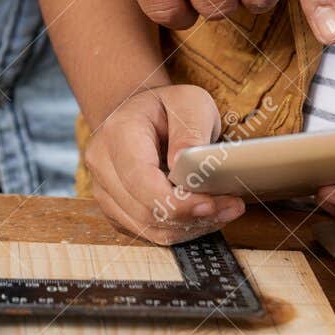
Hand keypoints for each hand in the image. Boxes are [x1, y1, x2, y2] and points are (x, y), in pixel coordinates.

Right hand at [83, 84, 246, 244]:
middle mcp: (102, 165)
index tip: (211, 203)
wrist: (140, 115)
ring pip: (149, 228)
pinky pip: (149, 232)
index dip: (175, 201)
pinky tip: (203, 214)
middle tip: (232, 206)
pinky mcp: (116, 210)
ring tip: (224, 210)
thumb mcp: (189, 102)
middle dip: (193, 216)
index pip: (140, 181)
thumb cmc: (167, 107)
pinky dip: (180, 229)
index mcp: (117, 134)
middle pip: (145, 211)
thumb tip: (183, 165)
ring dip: (190, 226)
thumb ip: (189, 130)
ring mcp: (104, 191)